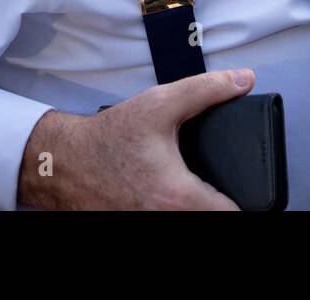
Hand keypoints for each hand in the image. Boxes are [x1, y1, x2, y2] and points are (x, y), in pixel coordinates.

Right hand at [16, 69, 254, 209]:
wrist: (65, 161)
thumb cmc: (108, 137)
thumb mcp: (159, 103)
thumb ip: (206, 90)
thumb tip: (243, 80)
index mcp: (176, 196)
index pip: (231, 215)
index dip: (242, 200)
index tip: (244, 186)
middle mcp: (163, 220)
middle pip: (212, 220)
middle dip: (218, 203)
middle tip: (220, 185)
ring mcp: (146, 228)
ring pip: (190, 223)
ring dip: (197, 208)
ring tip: (200, 191)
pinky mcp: (134, 228)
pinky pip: (170, 223)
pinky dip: (175, 212)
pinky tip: (173, 197)